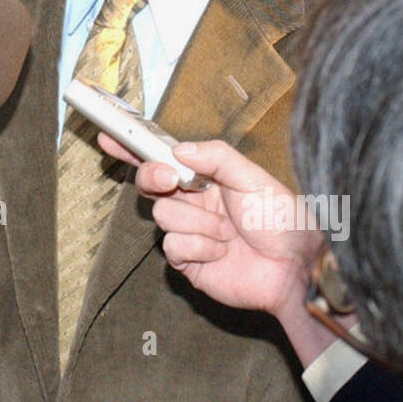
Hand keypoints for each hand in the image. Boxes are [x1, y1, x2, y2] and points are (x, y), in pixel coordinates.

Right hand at [99, 134, 319, 319]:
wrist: (294, 267)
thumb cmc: (280, 219)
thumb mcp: (251, 177)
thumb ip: (215, 157)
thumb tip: (179, 150)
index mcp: (206, 178)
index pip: (164, 159)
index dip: (135, 148)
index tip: (109, 134)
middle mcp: (193, 203)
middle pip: (151, 183)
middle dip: (155, 177)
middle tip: (173, 180)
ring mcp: (188, 232)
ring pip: (162, 215)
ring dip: (197, 222)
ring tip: (227, 232)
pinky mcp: (187, 262)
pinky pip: (173, 245)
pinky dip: (199, 246)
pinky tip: (222, 252)